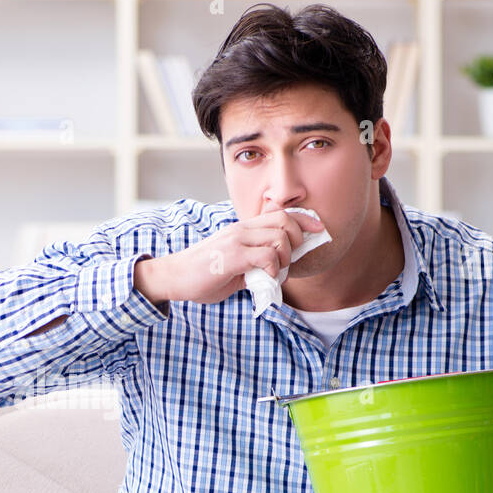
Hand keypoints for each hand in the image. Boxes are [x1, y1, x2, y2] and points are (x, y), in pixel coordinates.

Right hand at [151, 208, 324, 305]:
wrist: (173, 277)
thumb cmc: (201, 274)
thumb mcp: (234, 265)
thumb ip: (254, 263)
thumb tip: (276, 271)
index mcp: (242, 228)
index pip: (280, 214)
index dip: (304, 221)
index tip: (318, 231)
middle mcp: (241, 229)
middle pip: (284, 221)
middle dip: (297, 241)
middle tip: (288, 262)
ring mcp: (236, 241)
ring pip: (279, 238)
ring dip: (285, 258)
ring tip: (275, 272)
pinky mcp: (231, 256)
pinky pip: (266, 257)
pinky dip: (274, 269)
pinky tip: (266, 278)